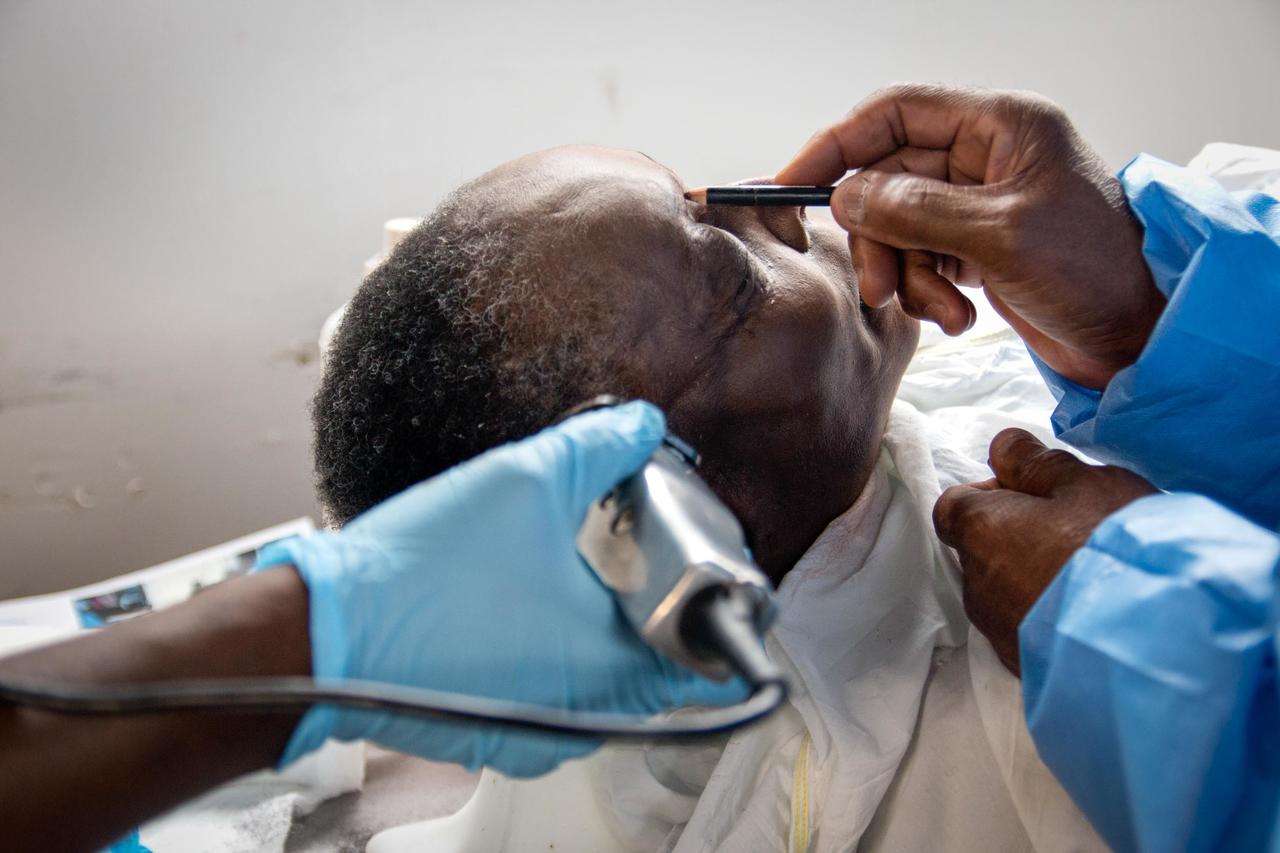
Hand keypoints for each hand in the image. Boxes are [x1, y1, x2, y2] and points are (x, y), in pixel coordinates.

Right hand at [259, 402, 744, 776]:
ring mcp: (533, 737)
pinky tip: (525, 610)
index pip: (707, 668)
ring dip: (599, 637)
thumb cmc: (419, 573)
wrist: (321, 631)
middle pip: (651, 673)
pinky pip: (548, 698)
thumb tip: (643, 424)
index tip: (714, 585)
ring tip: (579, 580)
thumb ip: (600, 446)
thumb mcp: (527, 481)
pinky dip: (552, 660)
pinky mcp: (492, 734)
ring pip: (598, 688)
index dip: (716, 619)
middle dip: (652, 615)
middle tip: (642, 566)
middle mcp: (578, 721)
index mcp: (606, 672)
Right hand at [776, 84, 1164, 388]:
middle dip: (877, 238)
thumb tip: (846, 194)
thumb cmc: (1093, 271)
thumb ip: (915, 210)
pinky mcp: (976, 247)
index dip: (837, 144)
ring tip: (938, 310)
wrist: (1140, 336)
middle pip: (887, 180)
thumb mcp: (999, 235)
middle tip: (880, 287)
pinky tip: (957, 315)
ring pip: (897, 227)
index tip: (793, 184)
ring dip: (906, 275)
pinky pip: (920, 259)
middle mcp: (984, 157)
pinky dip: (928, 292)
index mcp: (1000, 126)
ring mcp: (978, 204)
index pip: (894, 113)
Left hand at [932, 428, 1157, 673]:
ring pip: (1004, 593)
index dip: (991, 494)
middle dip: (1016, 537)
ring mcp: (998, 631)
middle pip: (981, 550)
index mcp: (980, 532)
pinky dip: (1048, 618)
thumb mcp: (1084, 485)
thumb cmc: (1114, 548)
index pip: (954, 506)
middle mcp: (976, 584)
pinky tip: (1091, 615)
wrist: (1152, 644)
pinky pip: (1026, 631)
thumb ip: (1037, 464)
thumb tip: (1001, 446)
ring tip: (1090, 577)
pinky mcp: (1024, 668)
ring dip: (1032, 580)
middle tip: (1074, 532)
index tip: (1037, 494)